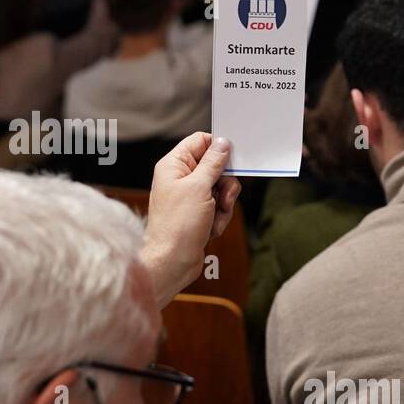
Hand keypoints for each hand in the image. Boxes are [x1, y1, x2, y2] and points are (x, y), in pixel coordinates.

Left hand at [141, 133, 240, 308]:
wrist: (172, 262)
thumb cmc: (178, 225)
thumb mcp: (199, 187)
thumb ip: (213, 162)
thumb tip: (223, 143)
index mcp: (174, 165)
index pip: (200, 141)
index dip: (217, 149)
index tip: (230, 162)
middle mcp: (180, 178)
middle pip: (215, 167)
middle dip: (224, 185)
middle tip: (221, 197)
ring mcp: (189, 196)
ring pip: (220, 189)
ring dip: (223, 205)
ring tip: (213, 218)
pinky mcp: (197, 213)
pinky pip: (218, 207)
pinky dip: (219, 218)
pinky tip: (209, 229)